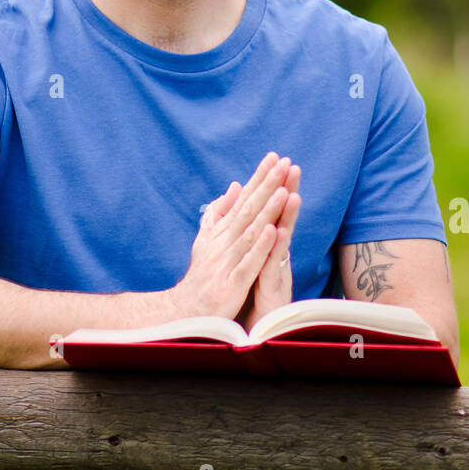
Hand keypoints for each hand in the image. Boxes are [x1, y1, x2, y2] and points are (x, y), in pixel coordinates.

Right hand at [170, 153, 294, 321]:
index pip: (243, 199)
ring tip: (283, 190)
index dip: (259, 178)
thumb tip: (234, 187)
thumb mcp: (207, 240)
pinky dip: (261, 247)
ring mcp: (227, 262)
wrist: (185, 312)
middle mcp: (223, 242)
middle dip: (267, 185)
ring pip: (250, 232)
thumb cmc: (201, 276)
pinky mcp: (232, 285)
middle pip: (248, 209)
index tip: (275, 157)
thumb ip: (219, 214)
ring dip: (266, 211)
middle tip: (283, 163)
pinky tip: (274, 231)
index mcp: (221, 232)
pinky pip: (248, 263)